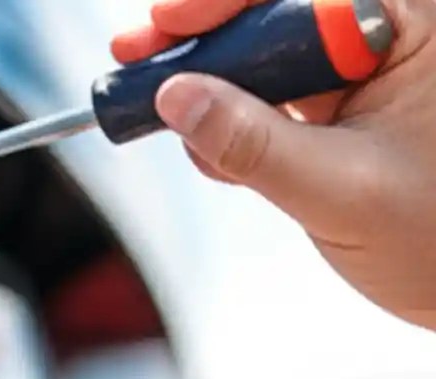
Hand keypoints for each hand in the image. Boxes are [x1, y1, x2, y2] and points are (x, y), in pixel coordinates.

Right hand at [112, 0, 435, 330]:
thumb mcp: (341, 192)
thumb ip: (253, 145)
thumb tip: (175, 100)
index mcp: (415, 27)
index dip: (228, 2)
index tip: (168, 24)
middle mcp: (388, 35)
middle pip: (274, 13)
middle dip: (205, 38)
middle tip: (138, 57)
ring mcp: (359, 69)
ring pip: (263, 50)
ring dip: (206, 79)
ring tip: (153, 107)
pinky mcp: (335, 103)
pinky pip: (266, 93)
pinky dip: (225, 117)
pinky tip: (202, 146)